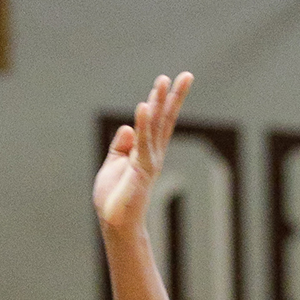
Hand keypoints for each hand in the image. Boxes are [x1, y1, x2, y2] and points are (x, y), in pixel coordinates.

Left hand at [94, 73, 192, 232]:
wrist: (116, 224)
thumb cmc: (114, 197)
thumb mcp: (113, 164)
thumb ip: (121, 145)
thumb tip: (127, 125)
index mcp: (145, 150)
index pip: (157, 121)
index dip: (163, 101)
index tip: (169, 80)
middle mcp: (152, 152)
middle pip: (164, 119)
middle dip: (174, 97)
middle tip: (186, 75)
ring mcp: (148, 160)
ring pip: (156, 126)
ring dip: (160, 102)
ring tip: (164, 81)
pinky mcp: (141, 169)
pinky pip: (141, 142)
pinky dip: (143, 124)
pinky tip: (144, 106)